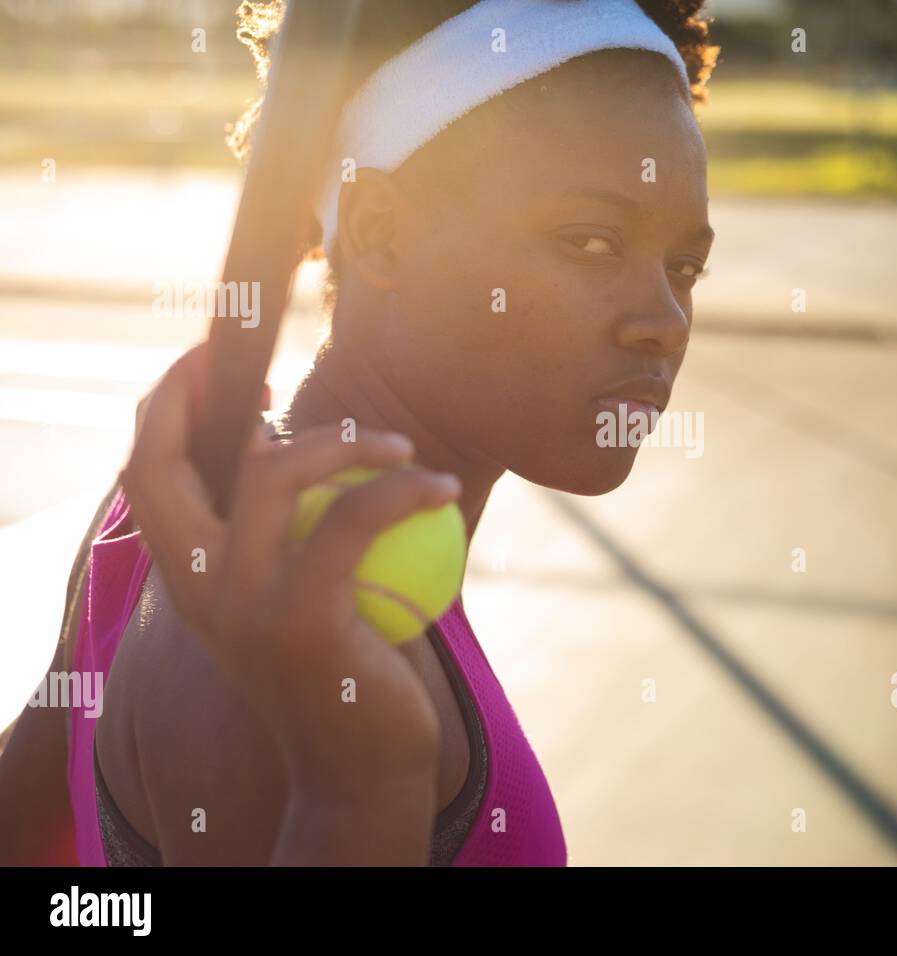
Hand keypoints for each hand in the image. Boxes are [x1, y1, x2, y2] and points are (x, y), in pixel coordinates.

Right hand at [121, 343, 461, 792]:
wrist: (363, 769)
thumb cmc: (347, 672)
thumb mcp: (305, 597)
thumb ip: (293, 537)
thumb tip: (318, 454)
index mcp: (192, 579)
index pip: (148, 477)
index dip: (166, 409)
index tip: (217, 366)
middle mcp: (196, 588)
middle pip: (160, 465)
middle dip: (189, 393)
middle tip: (259, 366)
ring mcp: (240, 605)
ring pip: (272, 474)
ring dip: (343, 441)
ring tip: (402, 446)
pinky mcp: (298, 620)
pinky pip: (351, 520)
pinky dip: (401, 488)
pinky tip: (441, 486)